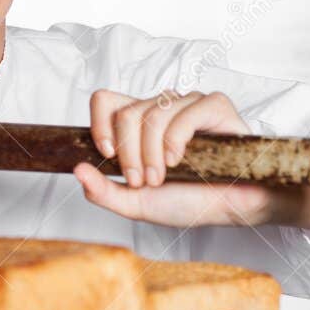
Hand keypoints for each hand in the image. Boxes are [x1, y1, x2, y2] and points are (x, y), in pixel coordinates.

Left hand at [73, 89, 298, 228]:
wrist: (232, 209)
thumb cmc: (188, 202)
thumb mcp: (136, 204)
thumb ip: (103, 191)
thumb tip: (76, 169)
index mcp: (138, 124)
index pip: (105, 100)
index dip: (100, 125)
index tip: (107, 156)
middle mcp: (162, 108)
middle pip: (127, 112)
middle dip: (129, 154)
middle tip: (144, 182)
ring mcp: (188, 104)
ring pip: (153, 112)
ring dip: (152, 153)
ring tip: (163, 177)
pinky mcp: (215, 106)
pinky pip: (187, 110)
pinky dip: (177, 139)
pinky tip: (181, 160)